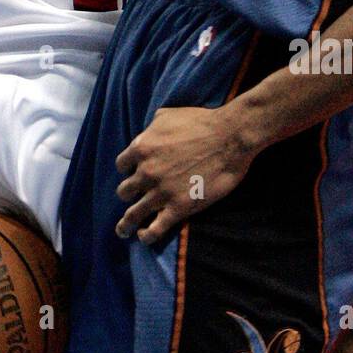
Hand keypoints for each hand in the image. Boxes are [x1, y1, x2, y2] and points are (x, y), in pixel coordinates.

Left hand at [115, 102, 260, 243]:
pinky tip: (143, 237)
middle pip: (125, 191)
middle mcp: (146, 172)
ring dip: (126, 223)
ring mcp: (161, 192)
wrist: (229, 138)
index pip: (122, 165)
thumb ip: (151, 127)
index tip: (135, 174)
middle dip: (129, 194)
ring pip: (134, 213)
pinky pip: (155, 228)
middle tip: (135, 198)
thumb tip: (148, 133)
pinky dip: (146, 235)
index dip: (128, 170)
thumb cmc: (201, 122)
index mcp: (142, 148)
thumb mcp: (167, 115)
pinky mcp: (179, 208)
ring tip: (123, 230)